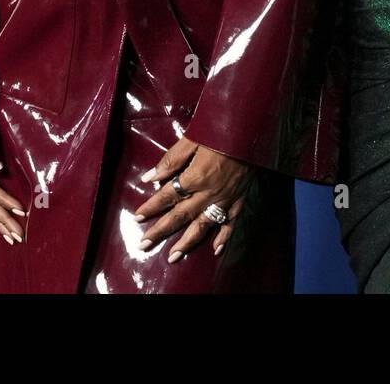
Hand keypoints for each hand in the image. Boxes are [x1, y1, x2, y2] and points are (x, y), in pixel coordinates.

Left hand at [133, 138, 253, 262]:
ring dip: (187, 243)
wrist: (252, 131)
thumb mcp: (192, 139)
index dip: (151, 206)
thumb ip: (171, 160)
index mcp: (196, 176)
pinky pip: (231, 223)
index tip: (137, 217)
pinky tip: (215, 250)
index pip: (168, 195)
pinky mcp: (239, 200)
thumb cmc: (219, 132)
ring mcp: (225, 199)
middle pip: (181, 216)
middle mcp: (209, 193)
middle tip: (144, 244)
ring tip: (173, 257)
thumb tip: (150, 178)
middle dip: (161, 231)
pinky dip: (223, 238)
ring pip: (203, 225)